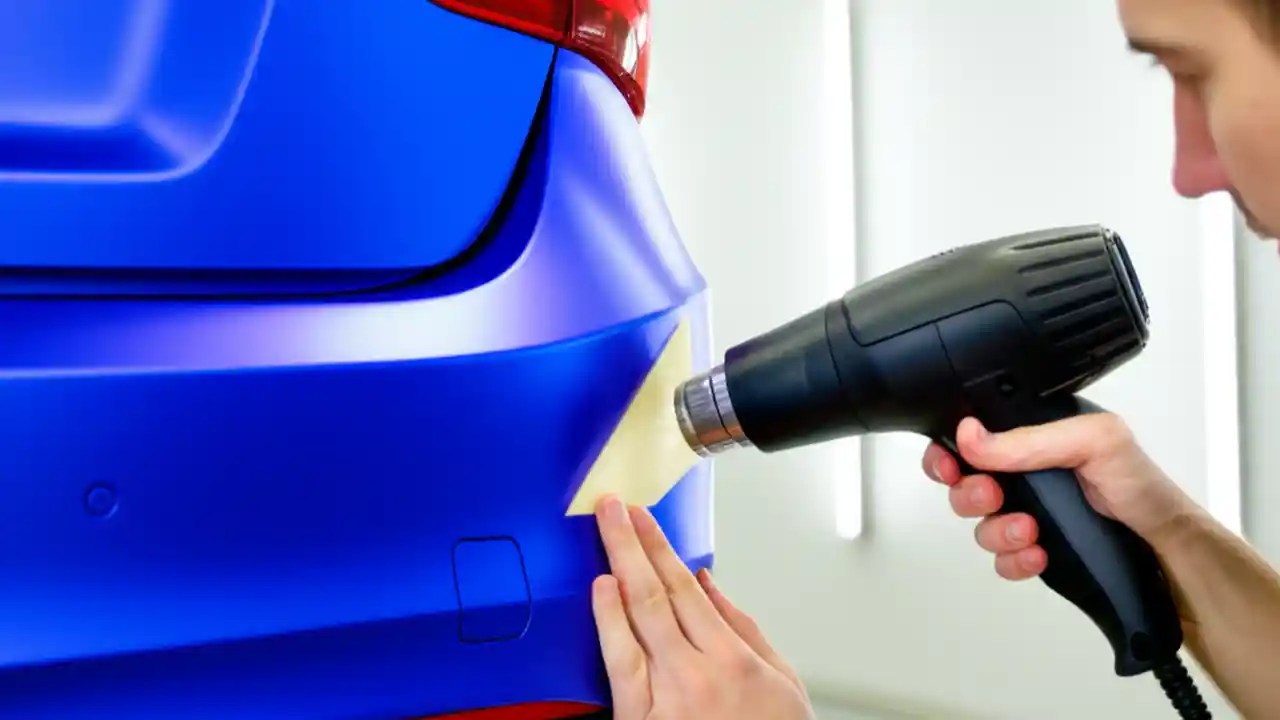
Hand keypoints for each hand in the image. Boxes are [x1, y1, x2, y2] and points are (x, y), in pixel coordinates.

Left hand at [590, 496, 813, 719]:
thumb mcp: (781, 682)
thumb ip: (743, 629)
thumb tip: (709, 585)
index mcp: (733, 661)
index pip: (685, 587)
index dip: (661, 546)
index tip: (644, 518)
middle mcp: (695, 675)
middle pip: (654, 593)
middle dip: (630, 544)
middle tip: (612, 509)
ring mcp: (663, 700)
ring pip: (633, 622)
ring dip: (615, 572)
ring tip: (603, 537)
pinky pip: (619, 665)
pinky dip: (609, 624)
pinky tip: (602, 597)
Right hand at [921, 412, 1195, 580]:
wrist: (1167, 551)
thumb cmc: (1141, 487)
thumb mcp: (1094, 442)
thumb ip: (1029, 439)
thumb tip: (969, 436)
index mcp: (1032, 437)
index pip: (971, 436)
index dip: (948, 451)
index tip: (950, 465)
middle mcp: (1023, 475)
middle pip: (961, 483)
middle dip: (969, 493)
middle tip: (994, 496)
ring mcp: (1026, 514)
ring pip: (978, 526)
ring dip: (997, 531)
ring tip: (1030, 532)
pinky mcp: (1032, 551)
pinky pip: (999, 561)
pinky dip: (1013, 561)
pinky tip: (1039, 555)